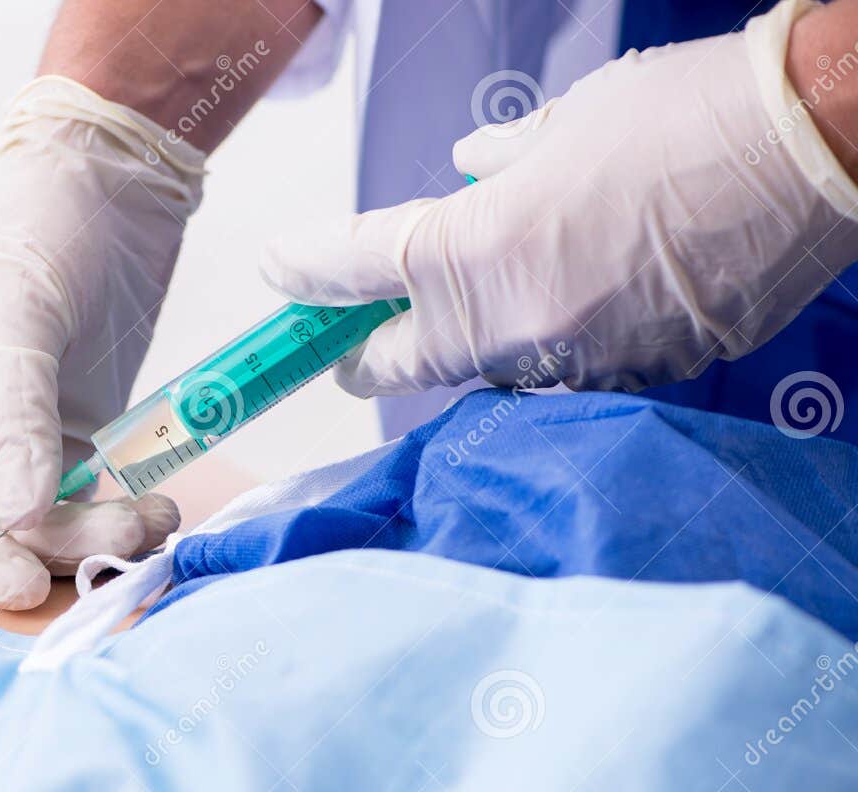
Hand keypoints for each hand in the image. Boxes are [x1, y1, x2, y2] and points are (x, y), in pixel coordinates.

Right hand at [0, 77, 199, 608]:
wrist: (105, 194)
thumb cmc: (32, 243)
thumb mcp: (13, 328)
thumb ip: (16, 425)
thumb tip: (18, 521)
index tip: (25, 588)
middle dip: (51, 557)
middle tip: (119, 548)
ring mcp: (15, 457)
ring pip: (47, 537)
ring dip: (99, 542)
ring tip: (156, 516)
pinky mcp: (72, 453)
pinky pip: (89, 514)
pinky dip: (123, 525)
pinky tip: (160, 510)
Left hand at [260, 0, 857, 398]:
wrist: (819, 150)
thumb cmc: (685, 117)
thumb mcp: (567, 122)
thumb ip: (498, 164)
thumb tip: (468, 169)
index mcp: (474, 250)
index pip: (355, 271)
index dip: (308, 272)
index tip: (282, 274)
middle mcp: (510, 325)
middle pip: (402, 361)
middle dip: (368, 353)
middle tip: (352, 342)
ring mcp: (574, 363)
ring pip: (488, 375)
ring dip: (473, 349)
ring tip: (496, 306)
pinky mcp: (636, 379)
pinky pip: (568, 376)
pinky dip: (556, 349)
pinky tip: (582, 310)